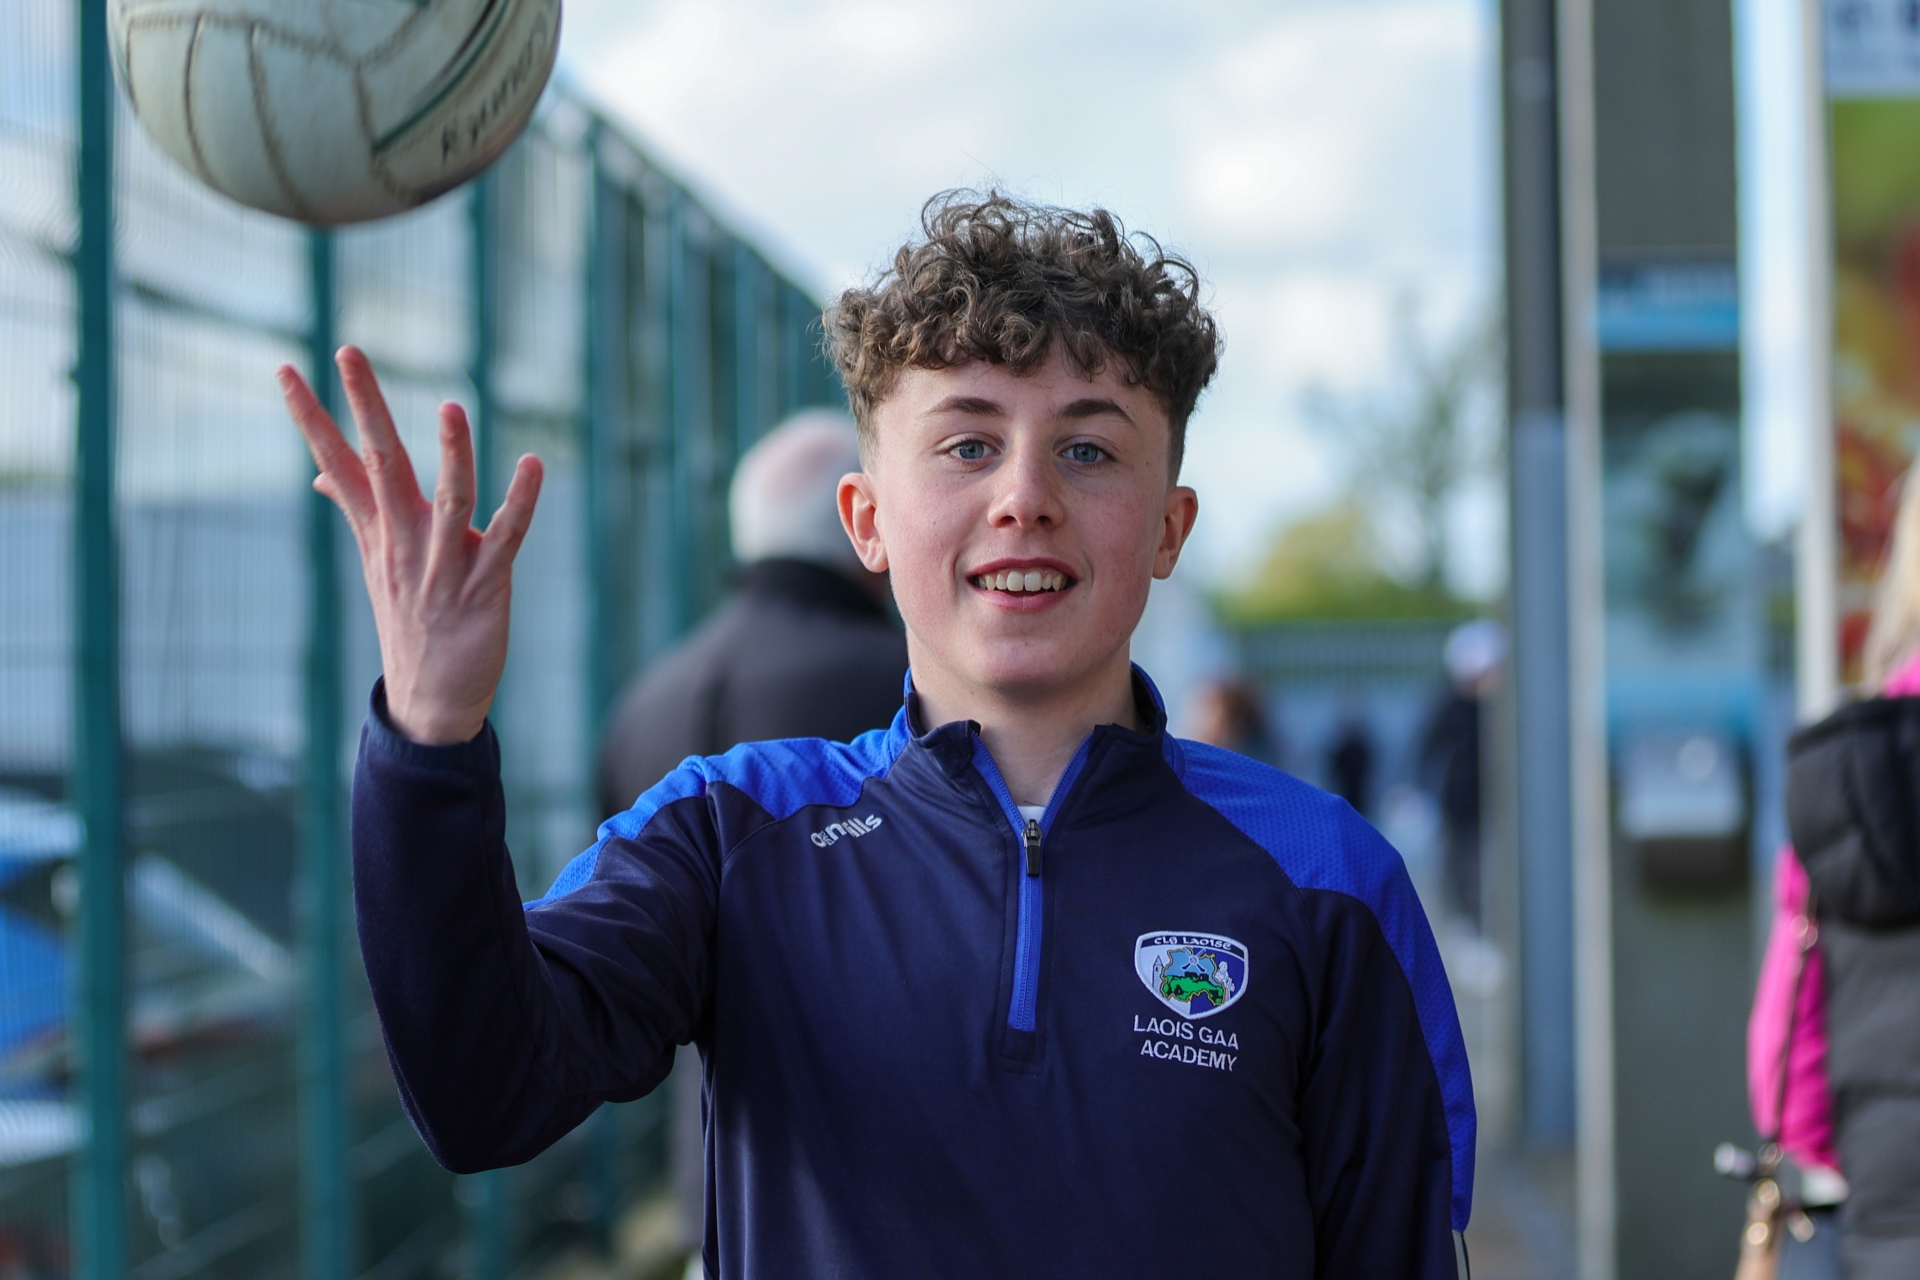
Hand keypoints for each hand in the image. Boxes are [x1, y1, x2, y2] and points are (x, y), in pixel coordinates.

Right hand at [280, 347, 542, 744]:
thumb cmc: (409, 619)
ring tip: (450, 406)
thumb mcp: (376, 561)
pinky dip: (520, 502)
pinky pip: (506, 539)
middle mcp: (403, 542)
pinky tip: (532, 465)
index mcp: (377, 531)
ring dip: (451, 454)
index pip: (335, 463)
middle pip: (380, 466)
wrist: (430, 699)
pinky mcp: (486, 587)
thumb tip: (321, 473)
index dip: (310, 417)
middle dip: (365, 409)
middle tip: (348, 353)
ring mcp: (443, 566)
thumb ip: (355, 509)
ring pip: (448, 501)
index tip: (285, 369)